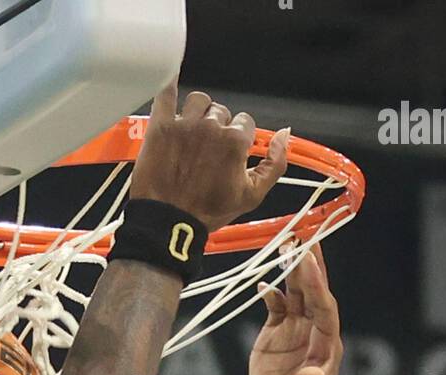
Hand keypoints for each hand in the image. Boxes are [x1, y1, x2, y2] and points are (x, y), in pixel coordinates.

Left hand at [130, 81, 289, 232]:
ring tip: (192, 130)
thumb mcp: (252, 195)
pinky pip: (166, 92)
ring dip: (197, 112)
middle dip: (218, 127)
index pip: (244, 123)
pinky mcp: (160, 125)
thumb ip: (274, 163)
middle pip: (221, 112)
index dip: (238, 138)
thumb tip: (285, 135)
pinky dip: (169, 84)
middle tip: (207, 150)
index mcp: (235, 141)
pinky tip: (170, 80)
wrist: (169, 223)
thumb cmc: (208, 212)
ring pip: (198, 101)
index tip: (228, 153)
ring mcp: (184, 123)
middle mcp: (211, 126)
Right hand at [249, 242, 342, 374]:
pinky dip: (270, 293)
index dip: (317, 283)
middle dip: (308, 265)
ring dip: (291, 271)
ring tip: (285, 244)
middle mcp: (314, 335)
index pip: (324, 307)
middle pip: (314, 293)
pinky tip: (262, 283)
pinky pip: (276, 307)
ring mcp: (295, 334)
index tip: (307, 259)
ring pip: (296, 295)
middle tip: (302, 234)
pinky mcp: (275, 338)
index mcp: (326, 347)